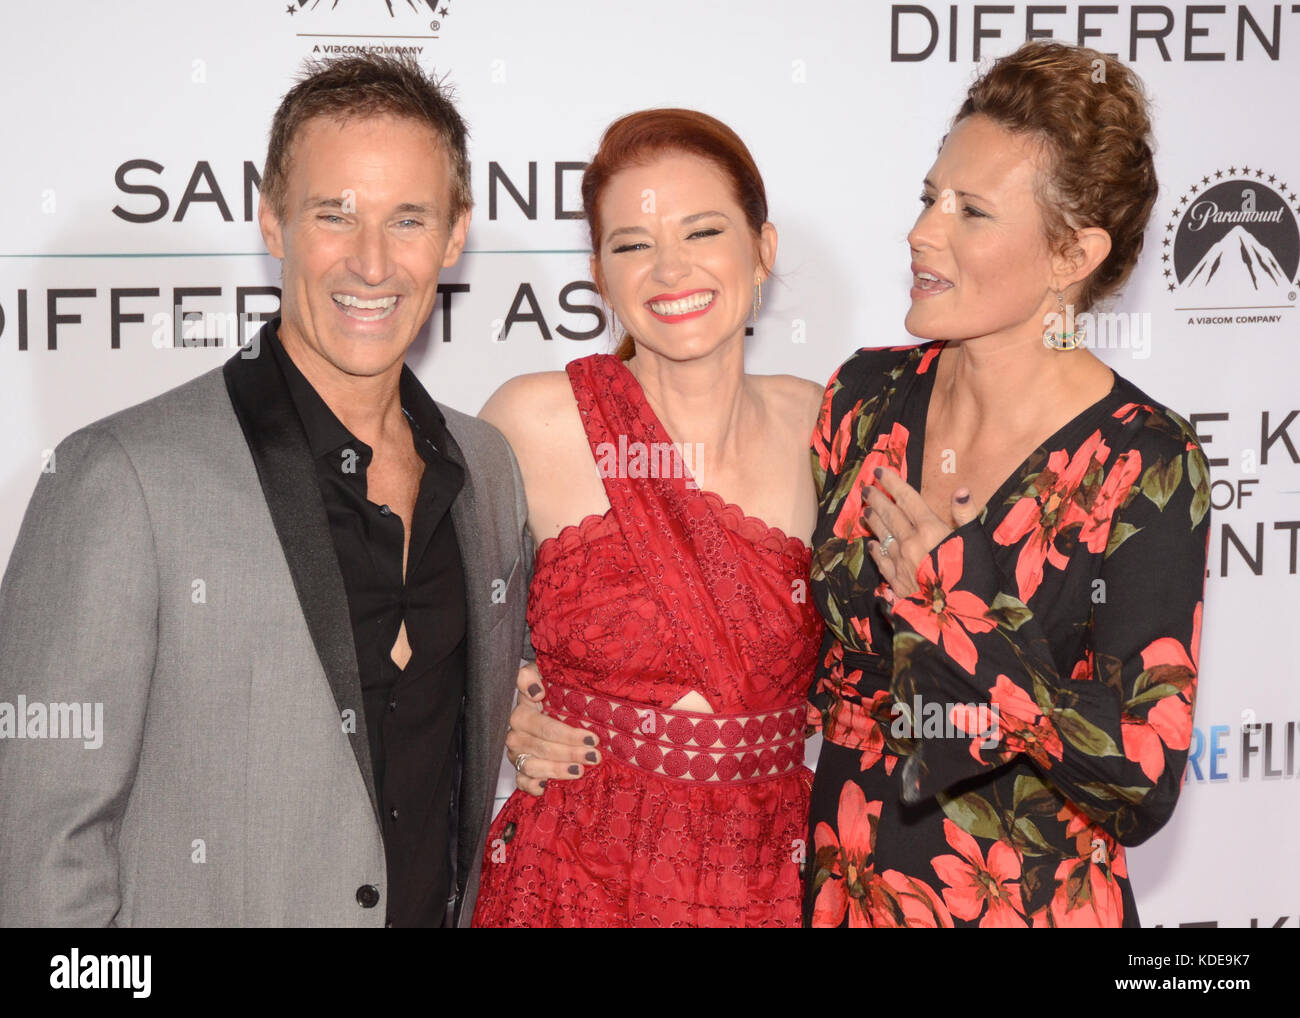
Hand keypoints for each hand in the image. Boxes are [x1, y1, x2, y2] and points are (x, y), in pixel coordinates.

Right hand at [505, 663, 600, 795]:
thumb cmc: (547, 688)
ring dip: (556, 770)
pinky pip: (521, 781)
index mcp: (522, 712)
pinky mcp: (519, 768)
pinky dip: (531, 786)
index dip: (567, 734)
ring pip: (531, 766)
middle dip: (570, 753)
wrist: (539, 699)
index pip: (542, 726)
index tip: (592, 738)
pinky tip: (546, 787)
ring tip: (580, 770)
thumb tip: (536, 690)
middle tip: (595, 755)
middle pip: (541, 747)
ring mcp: (516, 752)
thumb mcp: (541, 673)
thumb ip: (530, 676)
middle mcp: (516, 734)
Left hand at [865, 466, 979, 598]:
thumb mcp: (977, 543)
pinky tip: (871, 546)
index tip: (879, 471)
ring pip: (882, 537)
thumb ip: (966, 515)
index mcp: (930, 530)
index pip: (907, 499)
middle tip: (866, 489)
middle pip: (890, 516)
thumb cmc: (975, 580)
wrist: (959, 621)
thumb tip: (960, 490)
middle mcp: (911, 543)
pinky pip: (882, 562)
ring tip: (865, 511)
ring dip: (873, 522)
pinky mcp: (897, 583)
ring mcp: (901, 564)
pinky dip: (875, 551)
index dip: (893, 483)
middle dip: (877, 500)